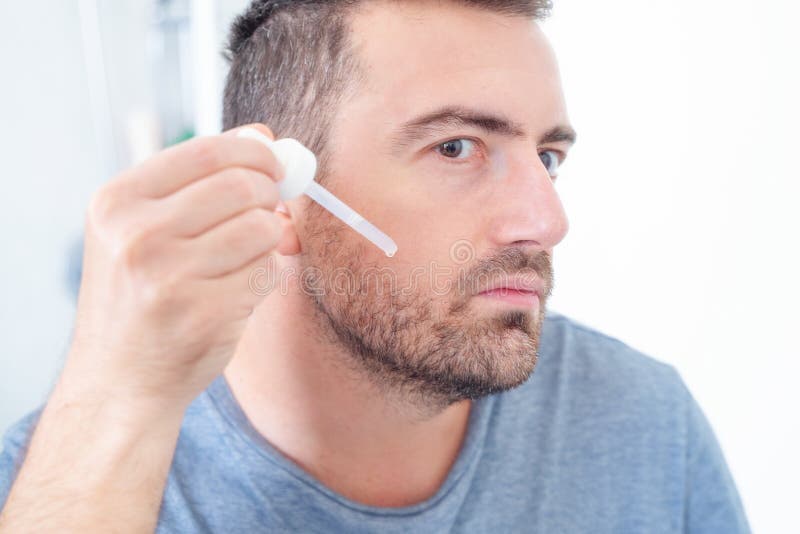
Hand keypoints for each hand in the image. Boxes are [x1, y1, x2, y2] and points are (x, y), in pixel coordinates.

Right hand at [64, 123, 288, 407]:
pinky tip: (240, 290)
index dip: (255, 152)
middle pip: (243, 186)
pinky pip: (269, 271)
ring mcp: (170, 277)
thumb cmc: (141, 295)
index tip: (274, 163)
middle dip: (270, 194)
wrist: (120, 379)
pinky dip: (268, 275)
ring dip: (270, 239)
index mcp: (117, 202)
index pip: (207, 151)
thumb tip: (263, 137)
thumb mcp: (142, 230)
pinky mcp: (205, 314)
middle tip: (268, 210)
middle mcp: (136, 235)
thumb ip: (198, 182)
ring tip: (246, 256)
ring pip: (263, 228)